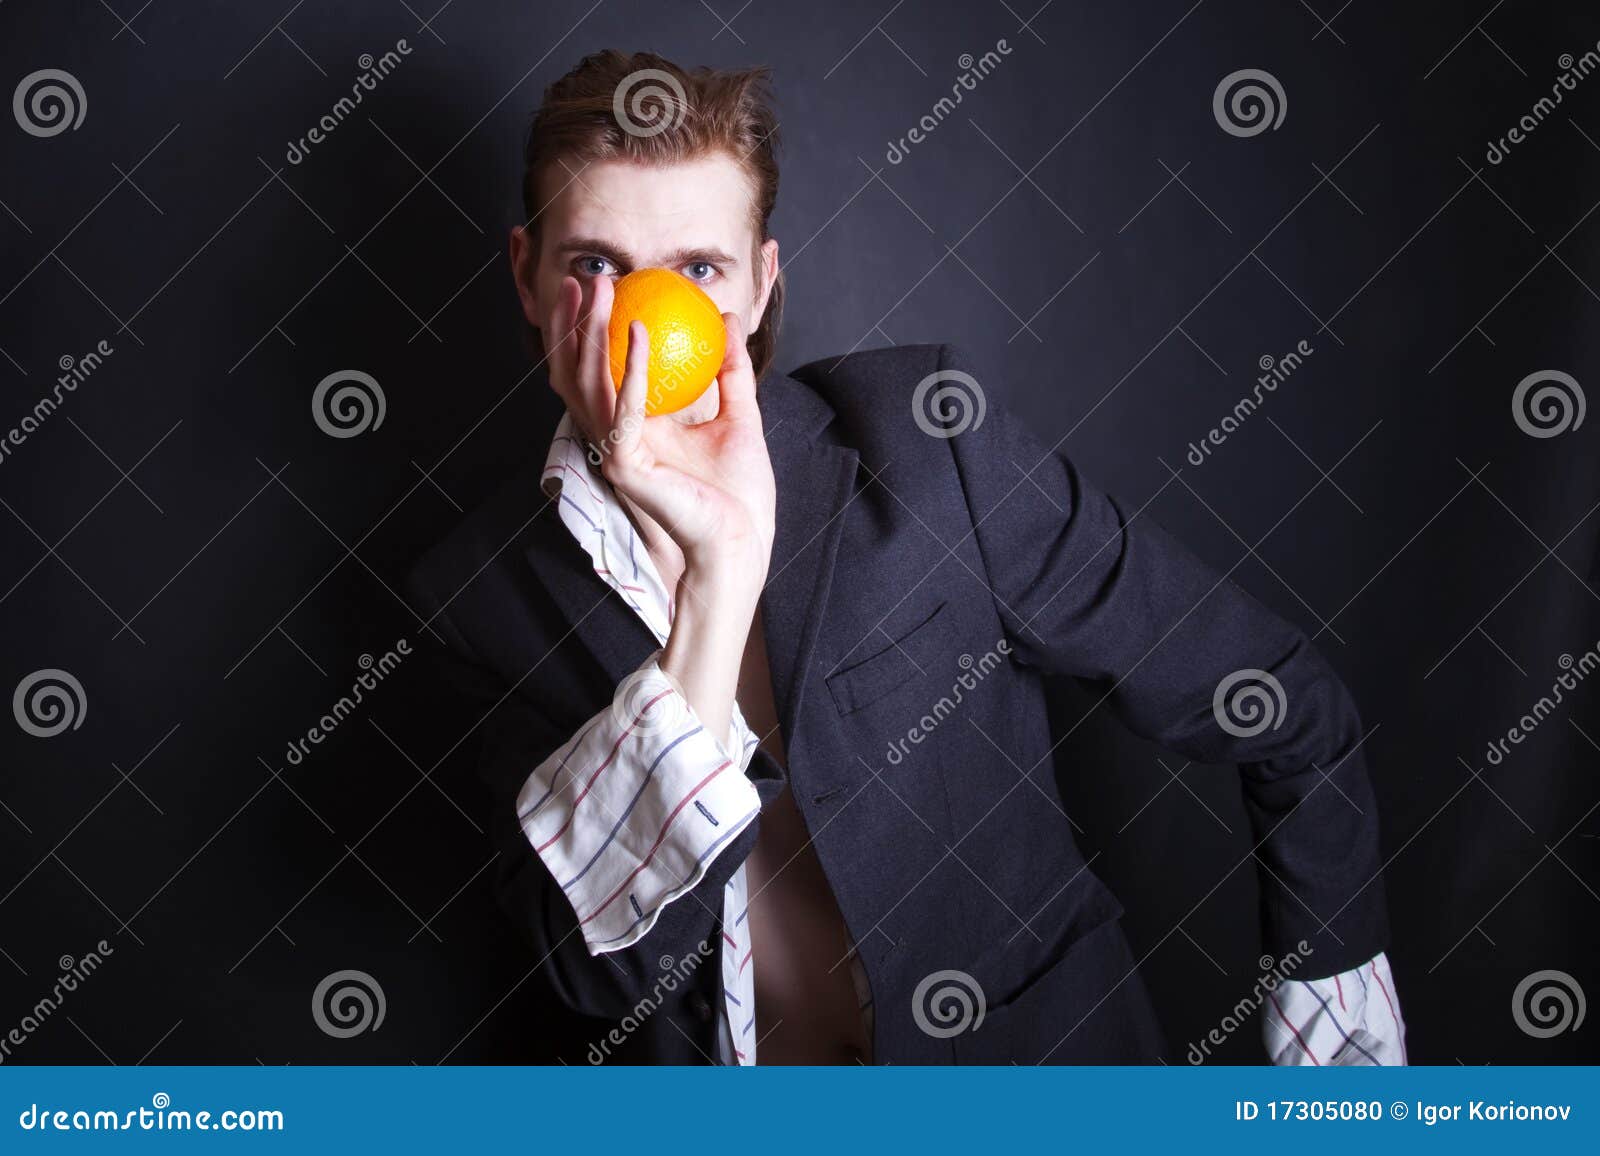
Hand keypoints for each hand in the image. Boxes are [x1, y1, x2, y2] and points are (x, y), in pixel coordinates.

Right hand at [546, 274, 775, 585]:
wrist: (742, 541)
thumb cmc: (739, 494)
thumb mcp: (739, 416)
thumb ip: (730, 370)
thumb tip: (727, 320)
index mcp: (634, 429)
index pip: (597, 372)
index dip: (588, 330)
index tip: (600, 286)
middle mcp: (615, 439)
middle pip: (576, 372)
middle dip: (572, 322)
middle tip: (584, 277)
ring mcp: (615, 454)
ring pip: (587, 384)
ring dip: (591, 332)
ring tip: (600, 290)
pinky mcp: (626, 468)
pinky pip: (624, 410)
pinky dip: (632, 368)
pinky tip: (641, 331)